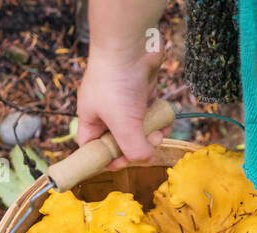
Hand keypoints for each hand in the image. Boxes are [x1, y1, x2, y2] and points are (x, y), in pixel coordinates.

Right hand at [75, 43, 164, 168]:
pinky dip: (160, 119)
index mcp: (91, 117)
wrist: (132, 44)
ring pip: (139, 128)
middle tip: (147, 145)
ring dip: (151, 134)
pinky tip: (166, 119)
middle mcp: (106, 110)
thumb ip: (134, 149)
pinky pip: (151, 113)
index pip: (92, 146)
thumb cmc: (117, 83)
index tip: (122, 163)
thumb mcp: (123, 124)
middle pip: (120, 140)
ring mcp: (125, 100)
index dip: (105, 158)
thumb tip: (145, 159)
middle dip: (136, 146)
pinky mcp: (142, 90)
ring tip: (158, 131)